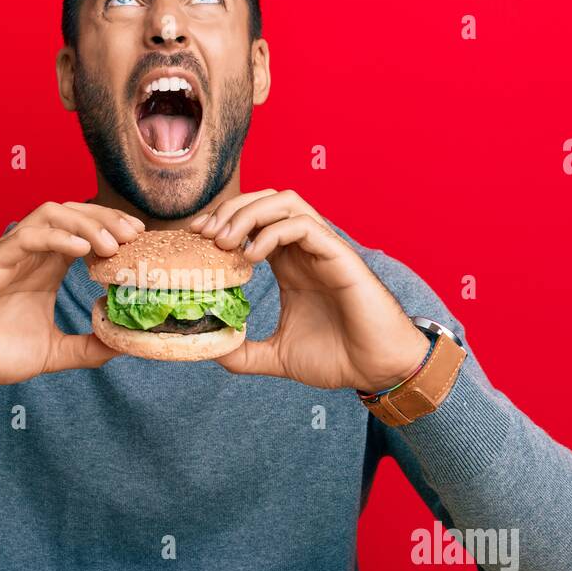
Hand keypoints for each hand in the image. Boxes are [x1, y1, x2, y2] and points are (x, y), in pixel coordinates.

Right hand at [0, 202, 143, 388]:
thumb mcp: (55, 353)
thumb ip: (88, 347)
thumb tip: (124, 344)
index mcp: (47, 268)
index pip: (85, 232)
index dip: (114, 229)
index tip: (141, 242)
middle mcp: (31, 254)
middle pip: (73, 214)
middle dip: (106, 218)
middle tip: (134, 236)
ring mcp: (10, 254)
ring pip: (50, 215)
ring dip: (85, 223)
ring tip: (111, 244)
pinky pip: (25, 237)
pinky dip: (55, 237)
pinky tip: (80, 249)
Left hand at [189, 189, 429, 391]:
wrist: (376, 369)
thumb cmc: (336, 358)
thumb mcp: (277, 356)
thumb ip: (244, 353)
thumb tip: (212, 351)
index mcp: (289, 264)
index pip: (252, 222)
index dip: (221, 222)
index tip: (195, 238)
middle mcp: (304, 250)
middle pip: (264, 201)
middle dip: (230, 210)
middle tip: (205, 236)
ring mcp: (322, 249)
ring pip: (284, 203)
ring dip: (248, 214)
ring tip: (225, 242)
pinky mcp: (339, 256)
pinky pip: (304, 225)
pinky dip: (273, 231)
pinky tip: (252, 257)